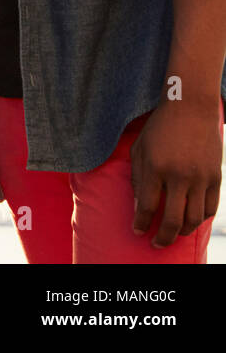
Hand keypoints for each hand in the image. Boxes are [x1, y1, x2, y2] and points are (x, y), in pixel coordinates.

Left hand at [130, 100, 222, 246]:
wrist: (191, 108)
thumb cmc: (159, 128)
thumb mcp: (140, 149)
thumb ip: (138, 178)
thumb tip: (140, 208)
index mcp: (156, 167)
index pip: (148, 206)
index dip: (141, 223)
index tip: (137, 231)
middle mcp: (179, 176)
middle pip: (172, 219)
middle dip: (162, 237)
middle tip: (155, 244)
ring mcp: (200, 178)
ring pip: (193, 218)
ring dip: (181, 231)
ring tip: (172, 234)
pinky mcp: (216, 177)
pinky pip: (209, 208)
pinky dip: (199, 219)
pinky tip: (189, 221)